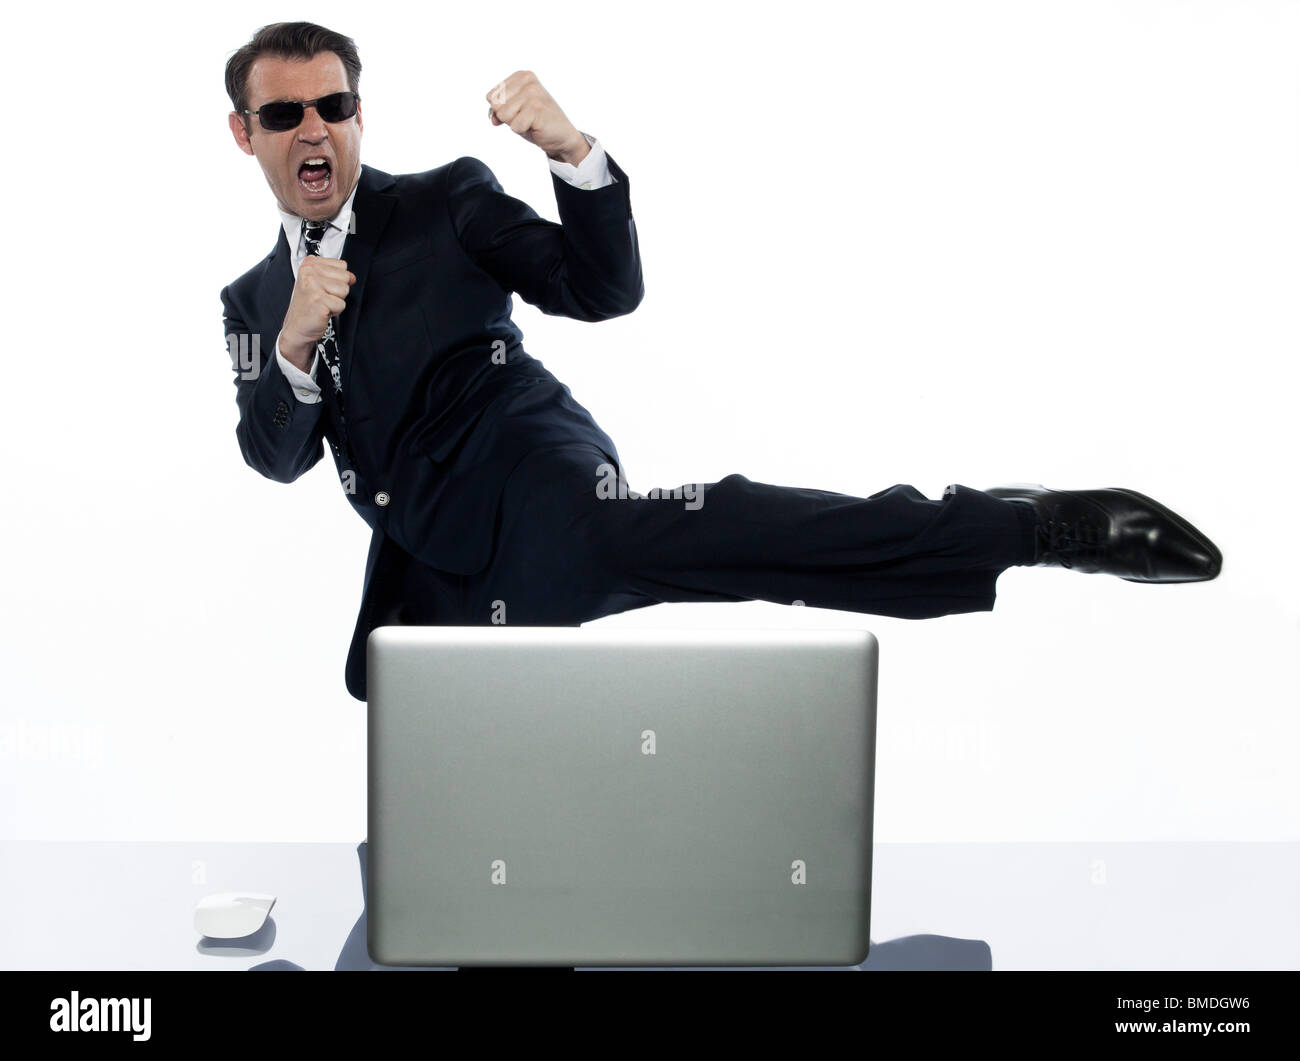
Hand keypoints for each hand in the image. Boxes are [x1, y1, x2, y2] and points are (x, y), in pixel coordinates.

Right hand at [280, 256, 355, 371]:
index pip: (342, 265)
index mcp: (309, 264)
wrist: (297, 327)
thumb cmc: (308, 306)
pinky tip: (322, 311)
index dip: (337, 280)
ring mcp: (312, 286)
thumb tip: (352, 277)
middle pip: (345, 277)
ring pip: (345, 290)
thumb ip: (337, 275)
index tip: (323, 288)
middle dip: (338, 291)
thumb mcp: (320, 283)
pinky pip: (342, 304)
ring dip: (336, 301)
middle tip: (323, 298)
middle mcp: (308, 272)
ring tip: (322, 304)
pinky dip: (335, 311)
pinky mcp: (318, 300)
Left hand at [486, 71, 588, 165]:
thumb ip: (498, 110)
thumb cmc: (536, 122)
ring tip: (530, 121)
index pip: (491, 97)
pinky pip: (515, 126)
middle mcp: (527, 81)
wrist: (561, 136)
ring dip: (516, 124)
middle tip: (526, 118)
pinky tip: (536, 126)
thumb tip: (494, 118)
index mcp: (521, 76)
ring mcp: (533, 93)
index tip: (519, 111)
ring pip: (503, 115)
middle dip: (508, 117)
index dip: (502, 110)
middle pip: (496, 105)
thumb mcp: (513, 112)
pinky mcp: (537, 108)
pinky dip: (523, 131)